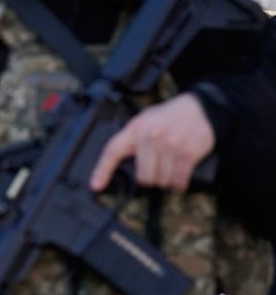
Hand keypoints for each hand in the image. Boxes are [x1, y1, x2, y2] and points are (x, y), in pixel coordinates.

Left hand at [89, 93, 214, 192]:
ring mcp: (170, 145)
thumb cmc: (167, 117)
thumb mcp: (143, 121)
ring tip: (168, 169)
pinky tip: (178, 180)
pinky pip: (179, 180)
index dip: (102, 170)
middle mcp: (151, 137)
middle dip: (149, 178)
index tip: (96, 185)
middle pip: (143, 177)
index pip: (113, 151)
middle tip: (155, 169)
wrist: (199, 108)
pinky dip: (178, 184)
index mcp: (135, 128)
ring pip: (161, 180)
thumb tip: (117, 165)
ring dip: (165, 181)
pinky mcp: (187, 153)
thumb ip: (130, 139)